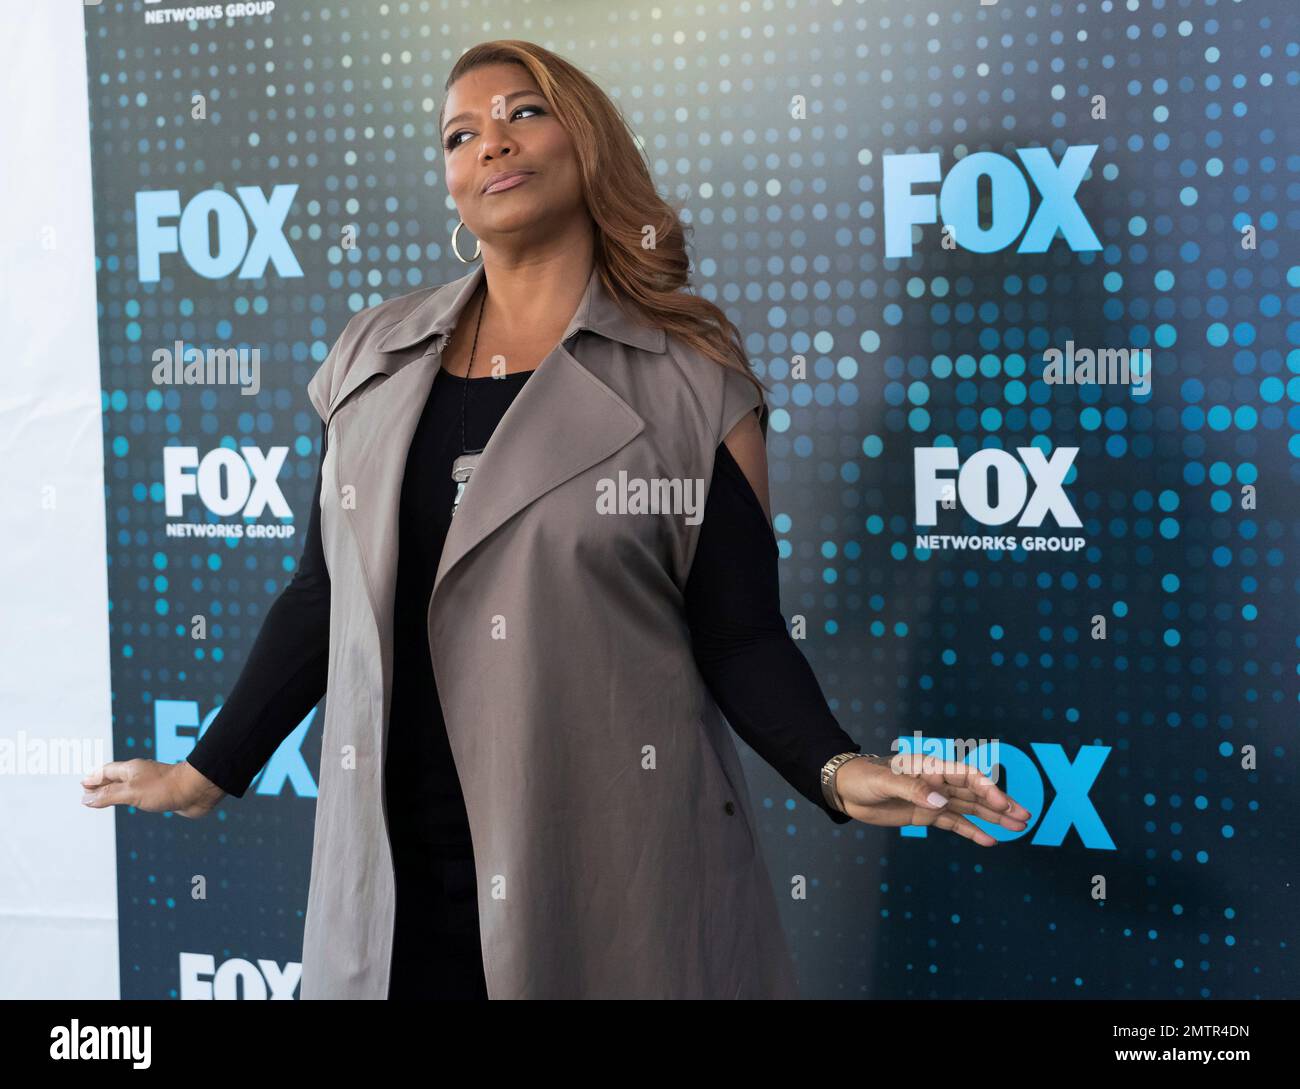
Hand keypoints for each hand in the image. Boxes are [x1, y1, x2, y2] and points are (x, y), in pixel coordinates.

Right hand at [80, 759, 226, 818]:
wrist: (196, 791)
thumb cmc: (166, 788)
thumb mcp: (131, 792)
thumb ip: (108, 796)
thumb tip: (86, 799)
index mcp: (131, 769)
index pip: (106, 771)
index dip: (94, 778)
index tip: (83, 784)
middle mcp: (140, 774)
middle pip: (116, 778)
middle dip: (101, 784)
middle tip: (89, 791)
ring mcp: (151, 784)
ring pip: (128, 786)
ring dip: (115, 791)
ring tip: (107, 797)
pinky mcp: (161, 794)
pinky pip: (140, 795)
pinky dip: (129, 799)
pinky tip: (132, 802)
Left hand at [833, 753, 1031, 845]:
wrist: (845, 788)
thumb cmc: (862, 777)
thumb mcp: (884, 782)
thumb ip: (913, 790)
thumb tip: (940, 802)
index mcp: (928, 766)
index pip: (964, 775)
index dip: (985, 788)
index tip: (1001, 803)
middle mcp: (936, 781)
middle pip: (974, 792)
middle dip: (1000, 803)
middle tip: (1025, 816)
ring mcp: (934, 799)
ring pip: (970, 808)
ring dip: (994, 817)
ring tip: (1019, 826)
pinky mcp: (926, 815)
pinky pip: (954, 823)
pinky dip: (972, 831)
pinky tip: (990, 840)